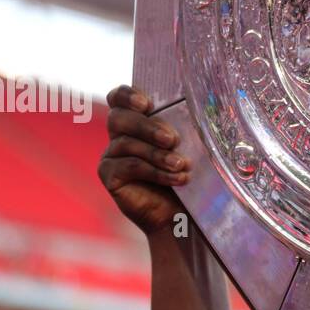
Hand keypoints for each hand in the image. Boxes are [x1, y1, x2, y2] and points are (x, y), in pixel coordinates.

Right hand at [97, 85, 190, 234]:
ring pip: (126, 143)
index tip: (147, 104)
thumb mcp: (187, 147)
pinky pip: (128, 166)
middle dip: (147, 127)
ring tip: (181, 165)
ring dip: (157, 154)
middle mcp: (119, 135)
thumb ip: (183, 127)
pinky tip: (176, 179)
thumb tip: (200, 110)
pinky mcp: (109, 175)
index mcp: (136, 120)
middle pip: (119, 118)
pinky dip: (154, 172)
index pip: (119, 97)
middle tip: (172, 139)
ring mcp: (111, 154)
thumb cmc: (186, 175)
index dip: (127, 95)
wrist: (182, 214)